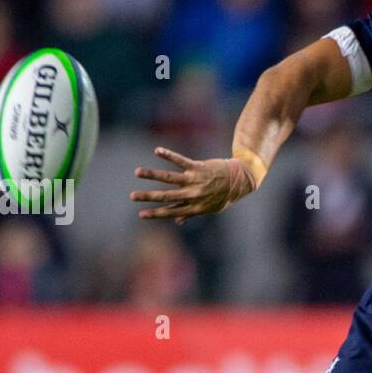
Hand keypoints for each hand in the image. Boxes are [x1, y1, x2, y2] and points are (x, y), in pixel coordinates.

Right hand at [130, 147, 255, 224]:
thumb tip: (177, 221)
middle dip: (148, 197)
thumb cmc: (223, 196)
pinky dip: (168, 155)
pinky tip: (157, 150)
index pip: (171, 212)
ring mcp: (195, 180)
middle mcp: (193, 195)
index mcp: (195, 207)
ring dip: (152, 174)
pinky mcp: (198, 167)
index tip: (141, 214)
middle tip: (132, 196)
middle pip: (166, 196)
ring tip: (137, 172)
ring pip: (169, 178)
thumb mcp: (210, 208)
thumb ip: (191, 213)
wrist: (239, 180)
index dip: (155, 214)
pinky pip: (180, 160)